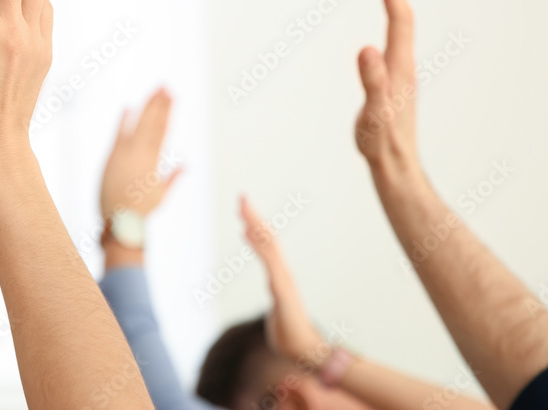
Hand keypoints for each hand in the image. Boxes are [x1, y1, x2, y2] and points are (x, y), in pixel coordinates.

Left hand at [100, 88, 181, 216]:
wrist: (119, 222)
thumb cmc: (141, 212)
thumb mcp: (161, 195)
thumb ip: (172, 178)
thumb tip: (186, 165)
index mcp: (154, 162)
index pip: (163, 130)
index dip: (168, 112)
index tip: (173, 97)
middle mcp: (141, 154)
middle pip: (152, 122)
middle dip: (159, 103)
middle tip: (166, 86)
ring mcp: (125, 154)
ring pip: (138, 124)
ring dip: (146, 106)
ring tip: (154, 90)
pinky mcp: (112, 157)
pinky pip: (119, 134)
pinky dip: (123, 120)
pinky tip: (128, 106)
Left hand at [241, 196, 325, 365]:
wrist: (306, 351)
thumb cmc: (291, 335)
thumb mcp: (279, 312)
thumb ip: (278, 300)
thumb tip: (277, 299)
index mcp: (279, 276)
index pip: (267, 245)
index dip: (256, 226)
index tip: (244, 210)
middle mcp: (282, 273)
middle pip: (268, 238)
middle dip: (254, 216)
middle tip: (241, 196)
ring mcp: (283, 279)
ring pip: (268, 245)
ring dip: (254, 224)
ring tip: (242, 208)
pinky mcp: (282, 290)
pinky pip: (268, 262)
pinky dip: (258, 246)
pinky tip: (246, 233)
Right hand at [353, 0, 421, 182]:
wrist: (396, 168)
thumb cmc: (383, 145)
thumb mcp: (374, 114)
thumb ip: (372, 82)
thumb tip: (367, 49)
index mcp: (398, 68)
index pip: (398, 20)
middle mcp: (403, 67)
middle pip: (403, 19)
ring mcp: (399, 76)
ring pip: (400, 31)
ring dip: (393, 4)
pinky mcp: (393, 85)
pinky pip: (393, 45)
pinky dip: (389, 26)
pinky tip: (383, 33)